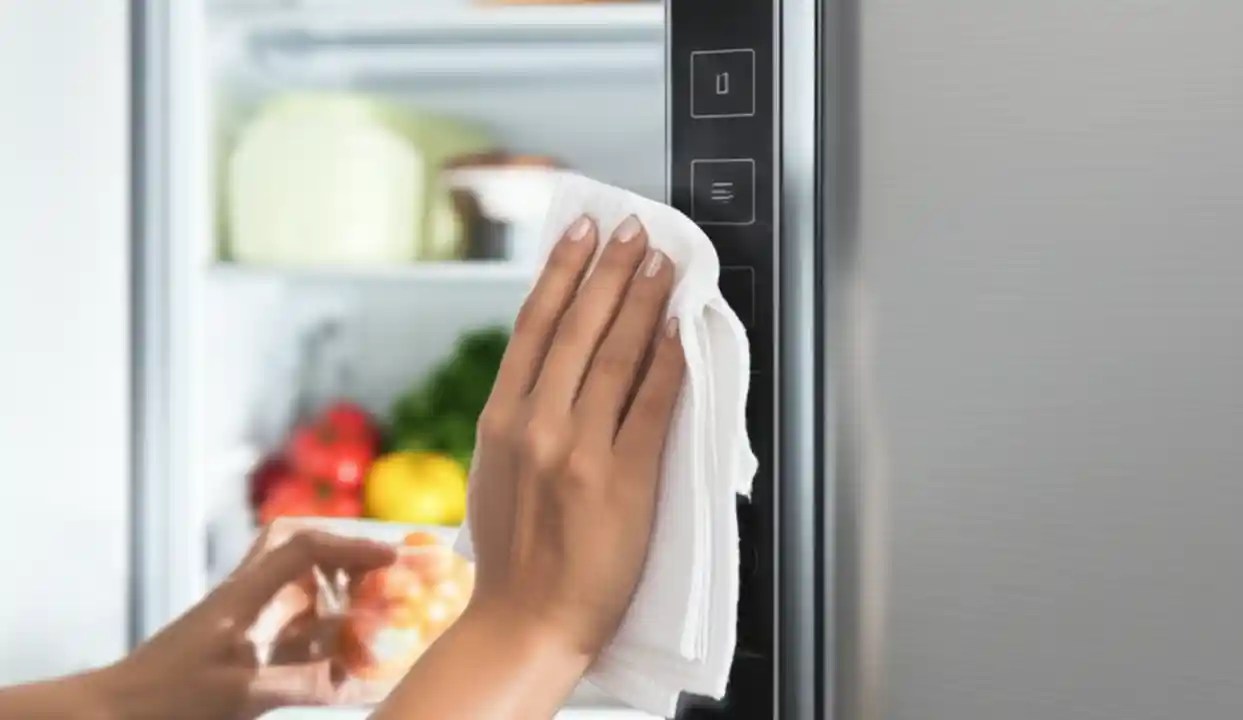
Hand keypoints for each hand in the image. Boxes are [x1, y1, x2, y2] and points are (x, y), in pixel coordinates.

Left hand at [98, 527, 394, 719]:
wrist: (111, 712)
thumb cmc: (167, 697)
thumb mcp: (241, 693)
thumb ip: (303, 684)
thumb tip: (361, 681)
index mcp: (245, 595)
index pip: (305, 547)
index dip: (353, 546)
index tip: (394, 557)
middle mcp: (245, 596)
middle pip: (300, 549)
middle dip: (346, 554)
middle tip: (383, 572)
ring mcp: (241, 618)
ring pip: (298, 587)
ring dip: (336, 593)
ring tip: (374, 612)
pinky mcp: (239, 644)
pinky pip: (289, 626)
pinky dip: (320, 632)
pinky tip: (341, 656)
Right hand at [467, 213, 683, 655]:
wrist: (525, 622)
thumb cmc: (513, 553)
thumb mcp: (495, 470)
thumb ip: (519, 415)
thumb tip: (553, 361)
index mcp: (499, 420)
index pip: (534, 326)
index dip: (562, 270)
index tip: (582, 232)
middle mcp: (535, 426)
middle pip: (579, 327)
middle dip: (611, 269)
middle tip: (634, 229)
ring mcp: (579, 451)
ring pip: (616, 356)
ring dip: (644, 301)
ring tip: (662, 264)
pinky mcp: (624, 479)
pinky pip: (652, 406)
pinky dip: (668, 362)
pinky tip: (680, 330)